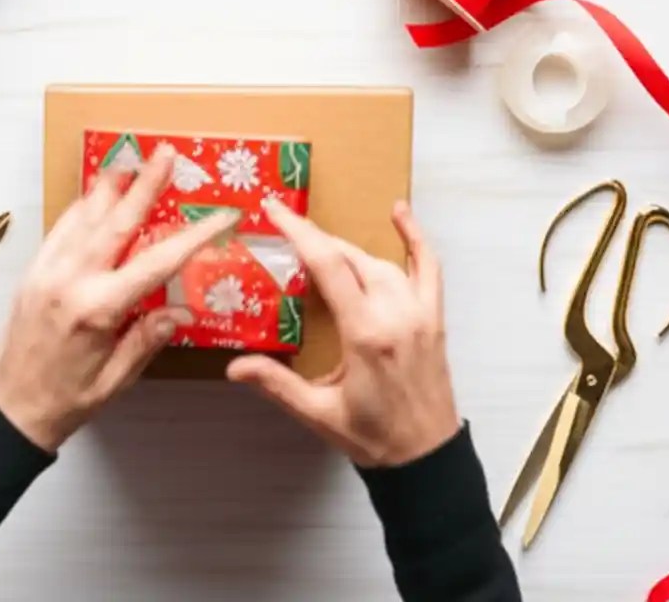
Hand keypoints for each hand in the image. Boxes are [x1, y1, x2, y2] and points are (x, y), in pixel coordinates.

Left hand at [0, 144, 237, 452]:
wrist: (9, 410)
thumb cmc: (67, 400)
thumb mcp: (116, 379)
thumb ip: (148, 338)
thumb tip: (181, 311)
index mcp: (98, 309)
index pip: (156, 262)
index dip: (192, 237)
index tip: (220, 217)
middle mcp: (70, 281)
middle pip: (116, 221)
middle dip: (145, 184)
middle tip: (166, 154)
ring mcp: (46, 272)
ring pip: (84, 217)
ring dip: (109, 187)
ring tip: (131, 162)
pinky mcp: (31, 272)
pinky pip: (60, 230)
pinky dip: (81, 209)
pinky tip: (96, 197)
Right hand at [227, 199, 459, 467]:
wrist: (426, 457)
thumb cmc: (373, 437)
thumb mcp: (318, 414)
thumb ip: (277, 384)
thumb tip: (235, 367)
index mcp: (366, 333)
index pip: (328, 265)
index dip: (299, 232)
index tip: (275, 211)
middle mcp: (396, 314)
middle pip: (351, 258)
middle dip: (315, 238)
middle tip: (284, 227)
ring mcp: (419, 312)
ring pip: (380, 261)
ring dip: (348, 248)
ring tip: (318, 243)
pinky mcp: (433, 317)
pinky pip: (428, 266)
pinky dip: (415, 238)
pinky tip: (398, 213)